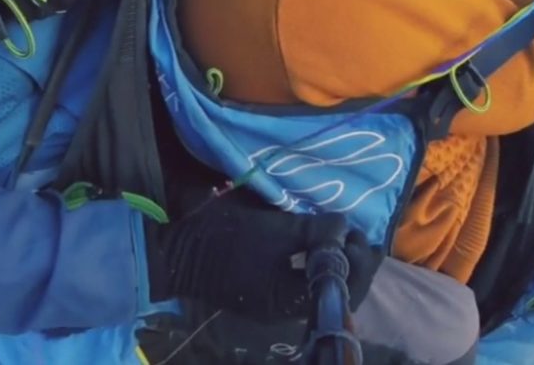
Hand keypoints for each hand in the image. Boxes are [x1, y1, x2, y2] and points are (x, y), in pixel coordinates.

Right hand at [144, 191, 382, 320]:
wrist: (176, 249)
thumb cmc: (224, 239)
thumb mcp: (275, 230)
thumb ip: (315, 231)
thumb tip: (345, 227)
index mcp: (289, 300)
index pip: (342, 290)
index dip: (358, 262)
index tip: (355, 232)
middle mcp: (286, 307)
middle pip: (336, 292)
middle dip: (353, 264)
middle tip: (355, 234)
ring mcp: (274, 299)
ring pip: (322, 286)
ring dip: (338, 263)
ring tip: (341, 236)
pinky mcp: (265, 288)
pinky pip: (304, 280)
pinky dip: (319, 263)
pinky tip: (320, 243)